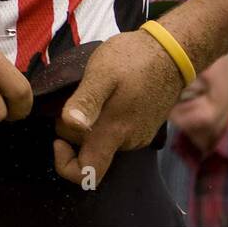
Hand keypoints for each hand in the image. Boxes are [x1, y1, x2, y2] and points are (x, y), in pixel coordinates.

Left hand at [53, 30, 184, 186]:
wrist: (170, 53)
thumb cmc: (133, 59)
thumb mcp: (102, 73)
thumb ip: (86, 101)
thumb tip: (70, 125)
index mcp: (114, 132)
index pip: (87, 174)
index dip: (65, 164)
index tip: (57, 138)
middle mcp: (127, 141)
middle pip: (87, 152)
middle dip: (71, 132)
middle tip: (71, 99)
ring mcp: (136, 135)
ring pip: (99, 140)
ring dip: (86, 123)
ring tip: (88, 93)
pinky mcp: (141, 127)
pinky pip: (112, 132)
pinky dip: (100, 119)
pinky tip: (102, 96)